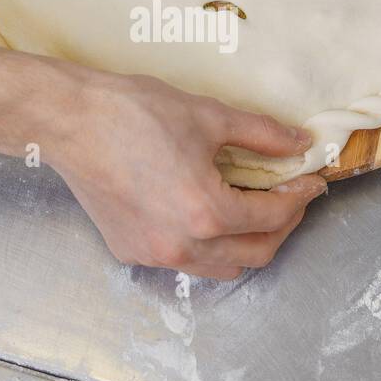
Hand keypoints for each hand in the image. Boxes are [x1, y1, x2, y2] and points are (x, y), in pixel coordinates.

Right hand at [43, 66, 325, 278]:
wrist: (69, 121)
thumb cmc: (133, 113)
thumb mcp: (208, 116)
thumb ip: (261, 134)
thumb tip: (300, 142)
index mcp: (206, 213)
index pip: (272, 217)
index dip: (299, 198)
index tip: (311, 181)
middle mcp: (182, 245)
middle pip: (255, 254)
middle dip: (282, 227)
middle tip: (290, 198)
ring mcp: (153, 254)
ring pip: (220, 267)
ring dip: (246, 244)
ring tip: (253, 211)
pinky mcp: (130, 251)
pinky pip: (183, 261)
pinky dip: (206, 245)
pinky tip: (204, 215)